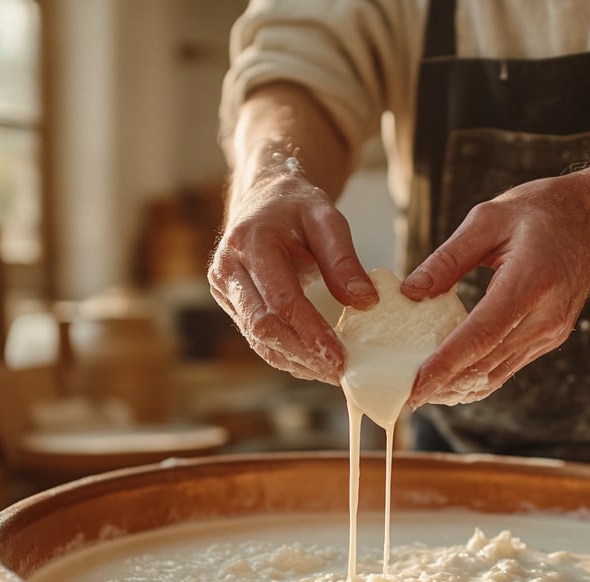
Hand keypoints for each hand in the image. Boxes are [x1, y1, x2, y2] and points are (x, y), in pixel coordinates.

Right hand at [208, 166, 376, 383]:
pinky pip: (258, 337)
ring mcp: (225, 289)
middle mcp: (228, 268)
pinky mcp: (231, 303)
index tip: (340, 357)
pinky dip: (287, 355)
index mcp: (250, 242)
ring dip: (295, 361)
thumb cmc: (296, 206)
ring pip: (258, 339)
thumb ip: (344, 260)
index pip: (281, 300)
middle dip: (303, 355)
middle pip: (264, 326)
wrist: (264, 198)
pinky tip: (314, 364)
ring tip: (332, 374)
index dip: (310, 333)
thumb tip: (365, 302)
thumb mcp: (327, 218)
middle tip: (340, 373)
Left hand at [401, 173, 589, 406]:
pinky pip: (509, 366)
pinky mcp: (551, 337)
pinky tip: (453, 379)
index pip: (481, 336)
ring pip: (498, 373)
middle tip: (406, 395)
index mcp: (531, 283)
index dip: (445, 364)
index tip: (414, 384)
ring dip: (459, 387)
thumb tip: (412, 292)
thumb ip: (448, 258)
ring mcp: (551, 332)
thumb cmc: (543, 210)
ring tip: (423, 391)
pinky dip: (479, 377)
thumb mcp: (489, 218)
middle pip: (487, 364)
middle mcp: (545, 317)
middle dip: (444, 385)